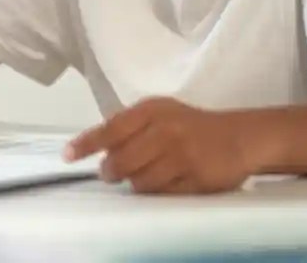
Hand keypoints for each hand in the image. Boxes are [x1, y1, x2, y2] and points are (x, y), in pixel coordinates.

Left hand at [63, 97, 251, 194]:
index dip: (87, 144)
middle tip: (112, 172)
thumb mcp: (160, 113)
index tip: (68, 155)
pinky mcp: (195, 179)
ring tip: (146, 173)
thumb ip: (129, 124)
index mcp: (152, 111)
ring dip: (135, 183)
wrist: (238, 137)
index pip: (111, 128)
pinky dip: (157, 191)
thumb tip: (96, 144)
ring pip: (139, 182)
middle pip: (121, 162)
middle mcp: (165, 130)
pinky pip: (162, 194)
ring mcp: (181, 156)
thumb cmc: (191, 125)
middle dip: (111, 171)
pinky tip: (165, 181)